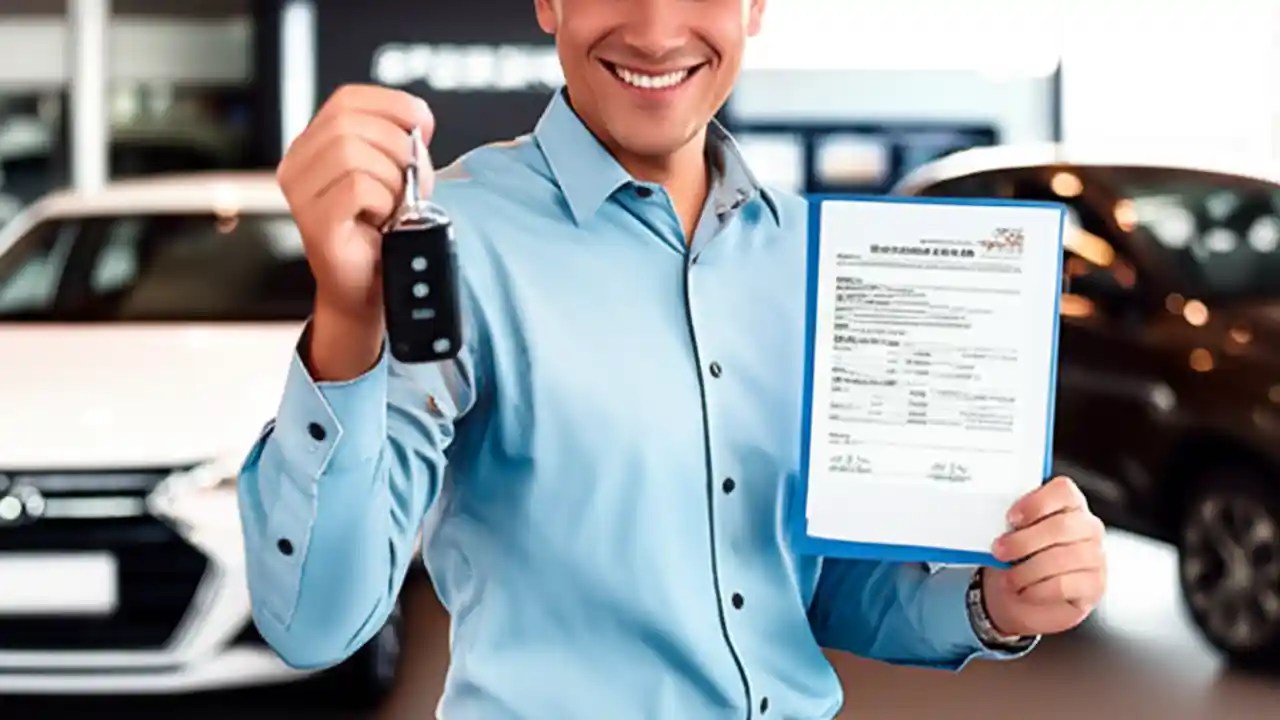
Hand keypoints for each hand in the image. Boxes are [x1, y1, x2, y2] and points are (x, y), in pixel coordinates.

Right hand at [278, 83, 435, 319]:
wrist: (368, 289)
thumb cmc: (381, 233)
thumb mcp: (394, 175)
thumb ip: (399, 143)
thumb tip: (419, 122)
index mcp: (314, 145)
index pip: (347, 99)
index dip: (392, 104)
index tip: (423, 125)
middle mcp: (298, 164)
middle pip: (350, 123)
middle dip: (397, 148)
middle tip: (410, 183)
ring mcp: (300, 193)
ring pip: (352, 152)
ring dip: (391, 178)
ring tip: (394, 205)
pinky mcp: (313, 221)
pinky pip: (357, 188)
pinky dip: (382, 201)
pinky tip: (381, 219)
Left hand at [983, 476, 1107, 636]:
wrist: (1026, 594)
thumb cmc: (1020, 556)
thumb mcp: (1013, 533)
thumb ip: (1011, 521)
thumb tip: (989, 516)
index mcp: (1069, 505)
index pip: (1064, 490)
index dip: (1036, 503)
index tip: (1011, 518)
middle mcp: (1088, 527)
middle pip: (1061, 526)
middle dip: (1024, 541)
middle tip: (999, 551)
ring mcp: (1096, 556)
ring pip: (1062, 559)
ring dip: (1026, 570)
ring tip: (1009, 578)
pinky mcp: (1094, 585)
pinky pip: (1064, 585)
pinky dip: (1037, 590)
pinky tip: (1025, 591)